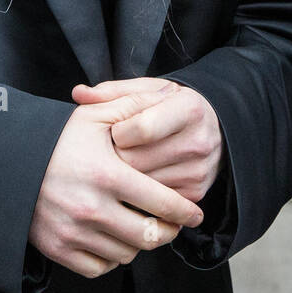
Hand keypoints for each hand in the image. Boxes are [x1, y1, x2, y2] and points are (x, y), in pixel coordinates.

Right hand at [29, 92, 203, 279]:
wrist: (8, 163)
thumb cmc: (58, 138)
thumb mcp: (94, 116)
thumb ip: (133, 107)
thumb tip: (170, 95)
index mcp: (106, 175)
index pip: (161, 203)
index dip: (185, 212)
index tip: (196, 215)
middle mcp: (90, 208)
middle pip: (148, 236)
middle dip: (168, 232)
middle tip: (172, 224)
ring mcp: (72, 232)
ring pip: (126, 254)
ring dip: (139, 244)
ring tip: (142, 227)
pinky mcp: (57, 249)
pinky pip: (99, 268)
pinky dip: (112, 258)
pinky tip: (114, 240)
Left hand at [72, 77, 224, 203]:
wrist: (213, 129)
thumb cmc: (169, 107)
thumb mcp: (148, 91)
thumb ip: (113, 91)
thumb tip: (78, 93)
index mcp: (189, 109)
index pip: (142, 128)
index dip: (119, 131)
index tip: (116, 131)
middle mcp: (199, 141)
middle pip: (138, 161)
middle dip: (117, 158)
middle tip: (114, 152)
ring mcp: (199, 170)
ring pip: (142, 185)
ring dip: (126, 178)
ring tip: (125, 164)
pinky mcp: (195, 193)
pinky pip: (153, 201)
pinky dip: (140, 193)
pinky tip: (138, 180)